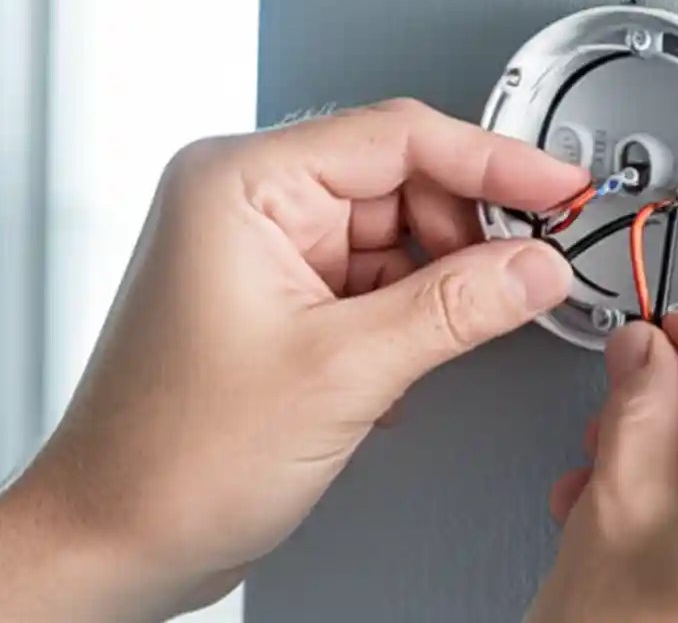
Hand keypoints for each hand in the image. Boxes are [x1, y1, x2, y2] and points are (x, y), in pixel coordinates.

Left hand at [0, 99, 586, 621]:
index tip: (558, 189)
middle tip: (529, 272)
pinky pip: (377, 280)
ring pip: (397, 237)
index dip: (494, 162)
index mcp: (244, 185)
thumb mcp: (342, 373)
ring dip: (443, 282)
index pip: (398, 137)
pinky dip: (414, 313)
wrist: (118, 541)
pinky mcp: (285, 300)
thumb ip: (455, 309)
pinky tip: (417, 356)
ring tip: (465, 328)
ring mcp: (268, 254)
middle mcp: (252, 205)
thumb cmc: (172, 460)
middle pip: (404, 184)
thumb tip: (535, 268)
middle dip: (470, 233)